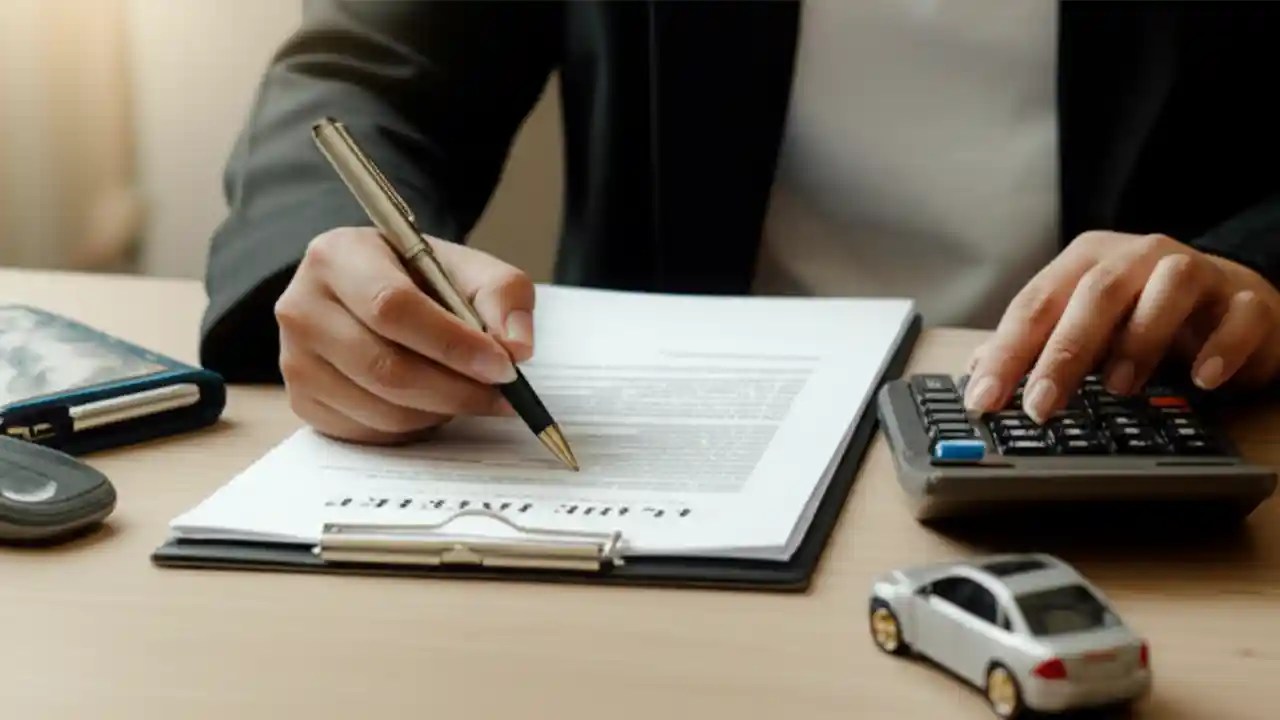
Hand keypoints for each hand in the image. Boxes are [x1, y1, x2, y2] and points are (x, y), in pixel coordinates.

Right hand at [273, 227, 533, 443]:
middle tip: (503, 396)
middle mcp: (302, 306)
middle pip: (385, 366)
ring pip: (380, 407)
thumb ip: (503, 296)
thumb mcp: (468, 269)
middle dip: (456, 389)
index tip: (503, 366)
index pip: (393, 307)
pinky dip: (414, 427)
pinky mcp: (303, 401)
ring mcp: (294, 359)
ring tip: (469, 394)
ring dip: (439, 411)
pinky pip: (368, 431)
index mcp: (338, 256)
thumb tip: (517, 348)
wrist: (373, 295)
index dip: (453, 344)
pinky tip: (433, 404)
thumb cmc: (420, 280)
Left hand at [965, 232, 1279, 422]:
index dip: (1006, 352)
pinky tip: (1202, 380)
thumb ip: (1035, 344)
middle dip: (1063, 351)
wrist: (1234, 299)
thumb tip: (975, 372)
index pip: (1036, 304)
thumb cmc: (1144, 315)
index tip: (983, 399)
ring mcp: (1198, 273)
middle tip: (1041, 404)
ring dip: (1140, 340)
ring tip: (1119, 387)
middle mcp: (1140, 257)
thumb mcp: (1085, 326)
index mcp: (1088, 261)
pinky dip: (1221, 348)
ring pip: (1168, 290)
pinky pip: (1238, 317)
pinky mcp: (1247, 301)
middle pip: (1095, 293)